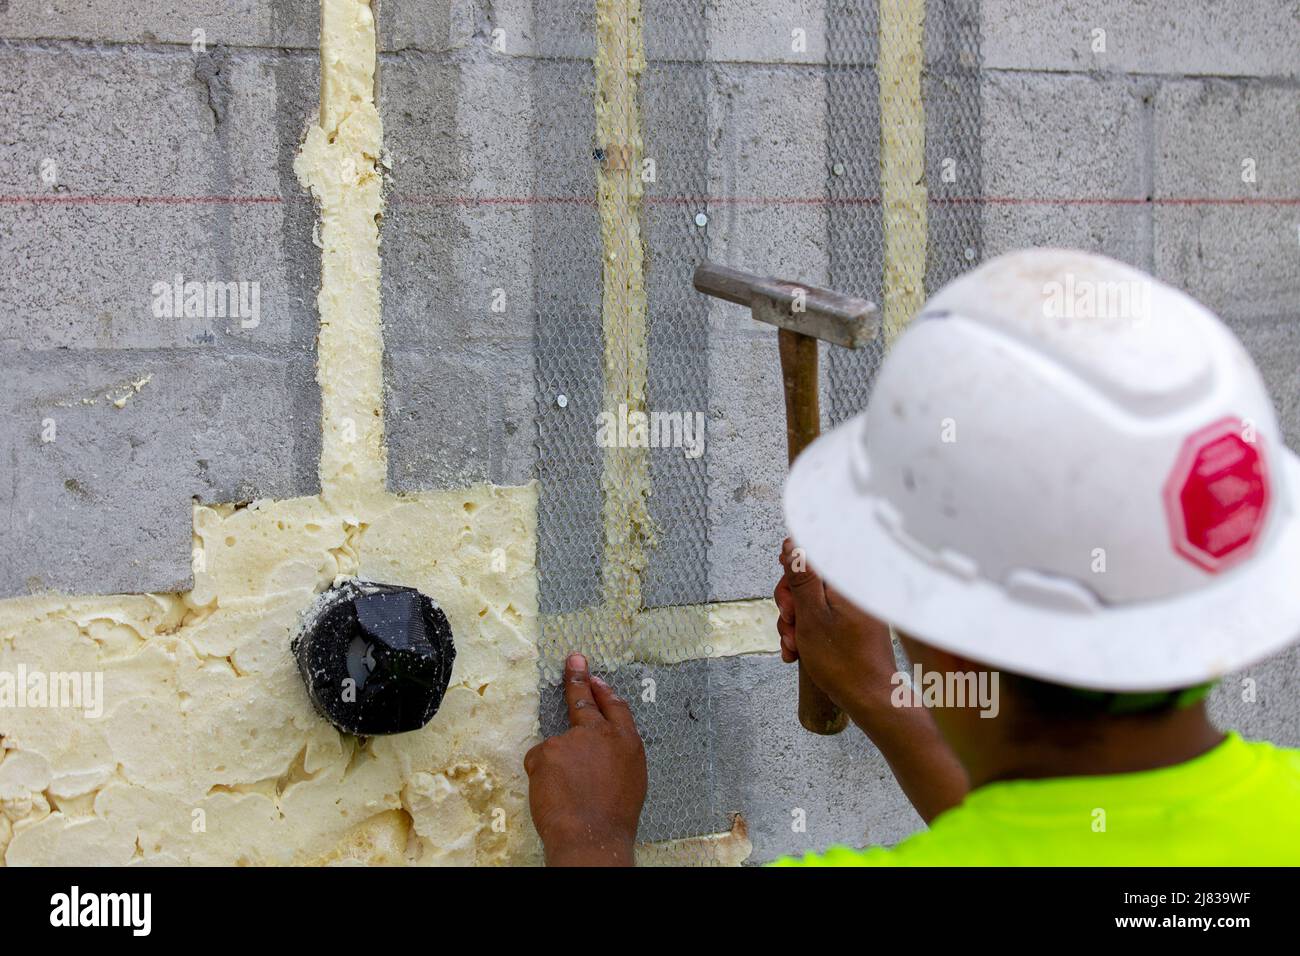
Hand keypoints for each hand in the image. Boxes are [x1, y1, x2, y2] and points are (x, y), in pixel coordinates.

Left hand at [524, 653, 646, 865]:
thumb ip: (616, 754)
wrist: (591, 836)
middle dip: (578, 677)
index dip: (604, 691)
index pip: (615, 707)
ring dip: (558, 767)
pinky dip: (543, 776)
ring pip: (556, 747)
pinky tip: (554, 793)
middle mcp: (600, 733)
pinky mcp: (545, 751)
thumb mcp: (632, 779)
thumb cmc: (614, 818)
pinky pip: (539, 761)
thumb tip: (601, 747)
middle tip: (574, 660)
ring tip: (568, 794)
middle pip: (584, 700)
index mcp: (627, 742)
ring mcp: (570, 740)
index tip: (596, 679)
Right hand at [774, 539, 969, 819]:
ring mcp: (854, 610)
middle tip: (789, 624)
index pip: (812, 558)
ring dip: (795, 624)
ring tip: (792, 646)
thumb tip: (793, 544)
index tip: (787, 598)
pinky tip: (798, 653)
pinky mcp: (853, 627)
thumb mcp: (811, 617)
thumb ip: (802, 578)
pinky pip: (822, 621)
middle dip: (790, 604)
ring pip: (811, 604)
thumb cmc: (843, 663)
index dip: (791, 575)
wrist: (872, 701)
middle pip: (809, 582)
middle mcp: (853, 592)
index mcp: (847, 583)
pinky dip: (807, 634)